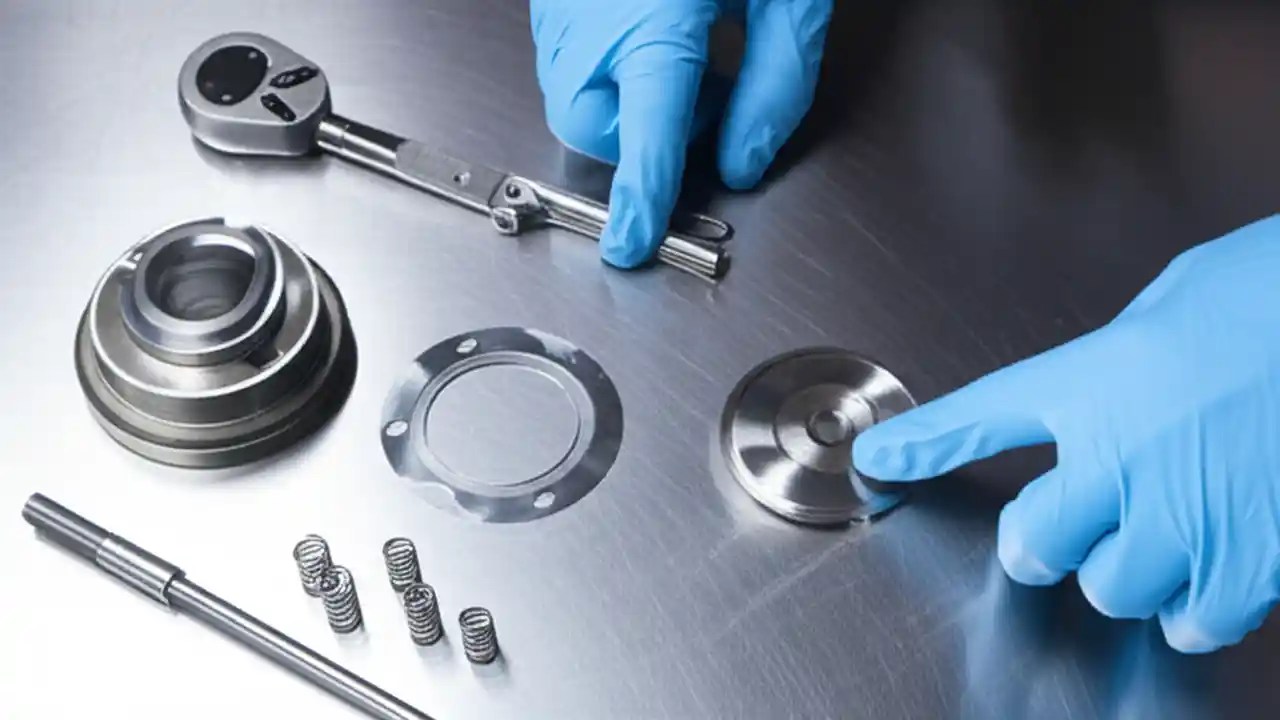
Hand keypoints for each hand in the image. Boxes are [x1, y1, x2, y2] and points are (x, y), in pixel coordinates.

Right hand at [530, 0, 832, 266]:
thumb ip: (774, 87)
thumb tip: (743, 158)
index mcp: (655, 21)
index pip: (646, 142)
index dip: (643, 203)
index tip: (634, 245)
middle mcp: (592, 15)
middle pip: (591, 127)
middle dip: (641, 137)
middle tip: (701, 103)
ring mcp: (562, 1)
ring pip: (571, 93)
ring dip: (626, 100)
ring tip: (685, 52)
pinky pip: (565, 53)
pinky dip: (608, 65)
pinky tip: (656, 27)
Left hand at [853, 216, 1279, 652]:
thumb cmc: (1276, 291)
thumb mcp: (1174, 299)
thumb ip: (1121, 355)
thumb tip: (1107, 377)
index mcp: (1096, 378)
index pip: (978, 418)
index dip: (922, 446)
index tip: (884, 462)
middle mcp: (1125, 455)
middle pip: (1036, 545)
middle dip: (1042, 542)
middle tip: (1063, 524)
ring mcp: (1189, 514)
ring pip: (1113, 591)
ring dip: (1123, 574)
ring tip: (1154, 539)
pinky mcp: (1258, 556)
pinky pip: (1199, 619)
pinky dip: (1196, 606)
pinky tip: (1210, 569)